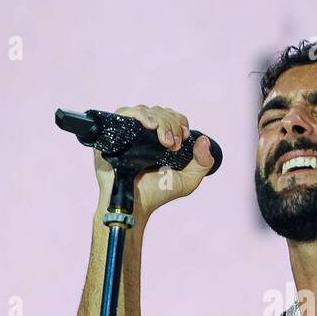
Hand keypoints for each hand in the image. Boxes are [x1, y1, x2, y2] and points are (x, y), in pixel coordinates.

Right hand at [93, 104, 215, 219]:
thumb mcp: (187, 180)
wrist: (134, 204)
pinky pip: (124, 113)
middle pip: (158, 112)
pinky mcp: (113, 134)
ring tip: (165, 141)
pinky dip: (139, 114)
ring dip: (160, 121)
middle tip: (173, 145)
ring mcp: (127, 132)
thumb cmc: (157, 193)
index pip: (169, 116)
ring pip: (145, 110)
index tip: (182, 141)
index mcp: (157, 138)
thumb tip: (204, 139)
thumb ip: (203, 163)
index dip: (179, 122)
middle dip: (171, 124)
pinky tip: (149, 125)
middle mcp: (141, 133)